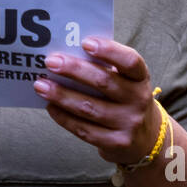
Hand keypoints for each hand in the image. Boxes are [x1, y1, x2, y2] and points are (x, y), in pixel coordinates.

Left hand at [32, 37, 159, 164]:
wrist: (145, 138)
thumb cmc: (125, 99)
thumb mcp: (125, 81)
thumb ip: (103, 68)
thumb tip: (65, 55)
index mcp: (141, 78)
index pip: (130, 61)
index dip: (109, 51)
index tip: (84, 42)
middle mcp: (139, 100)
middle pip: (104, 82)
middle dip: (74, 70)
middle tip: (50, 62)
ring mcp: (129, 124)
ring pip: (89, 108)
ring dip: (61, 95)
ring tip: (41, 85)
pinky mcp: (116, 143)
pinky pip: (84, 130)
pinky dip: (64, 117)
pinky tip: (50, 106)